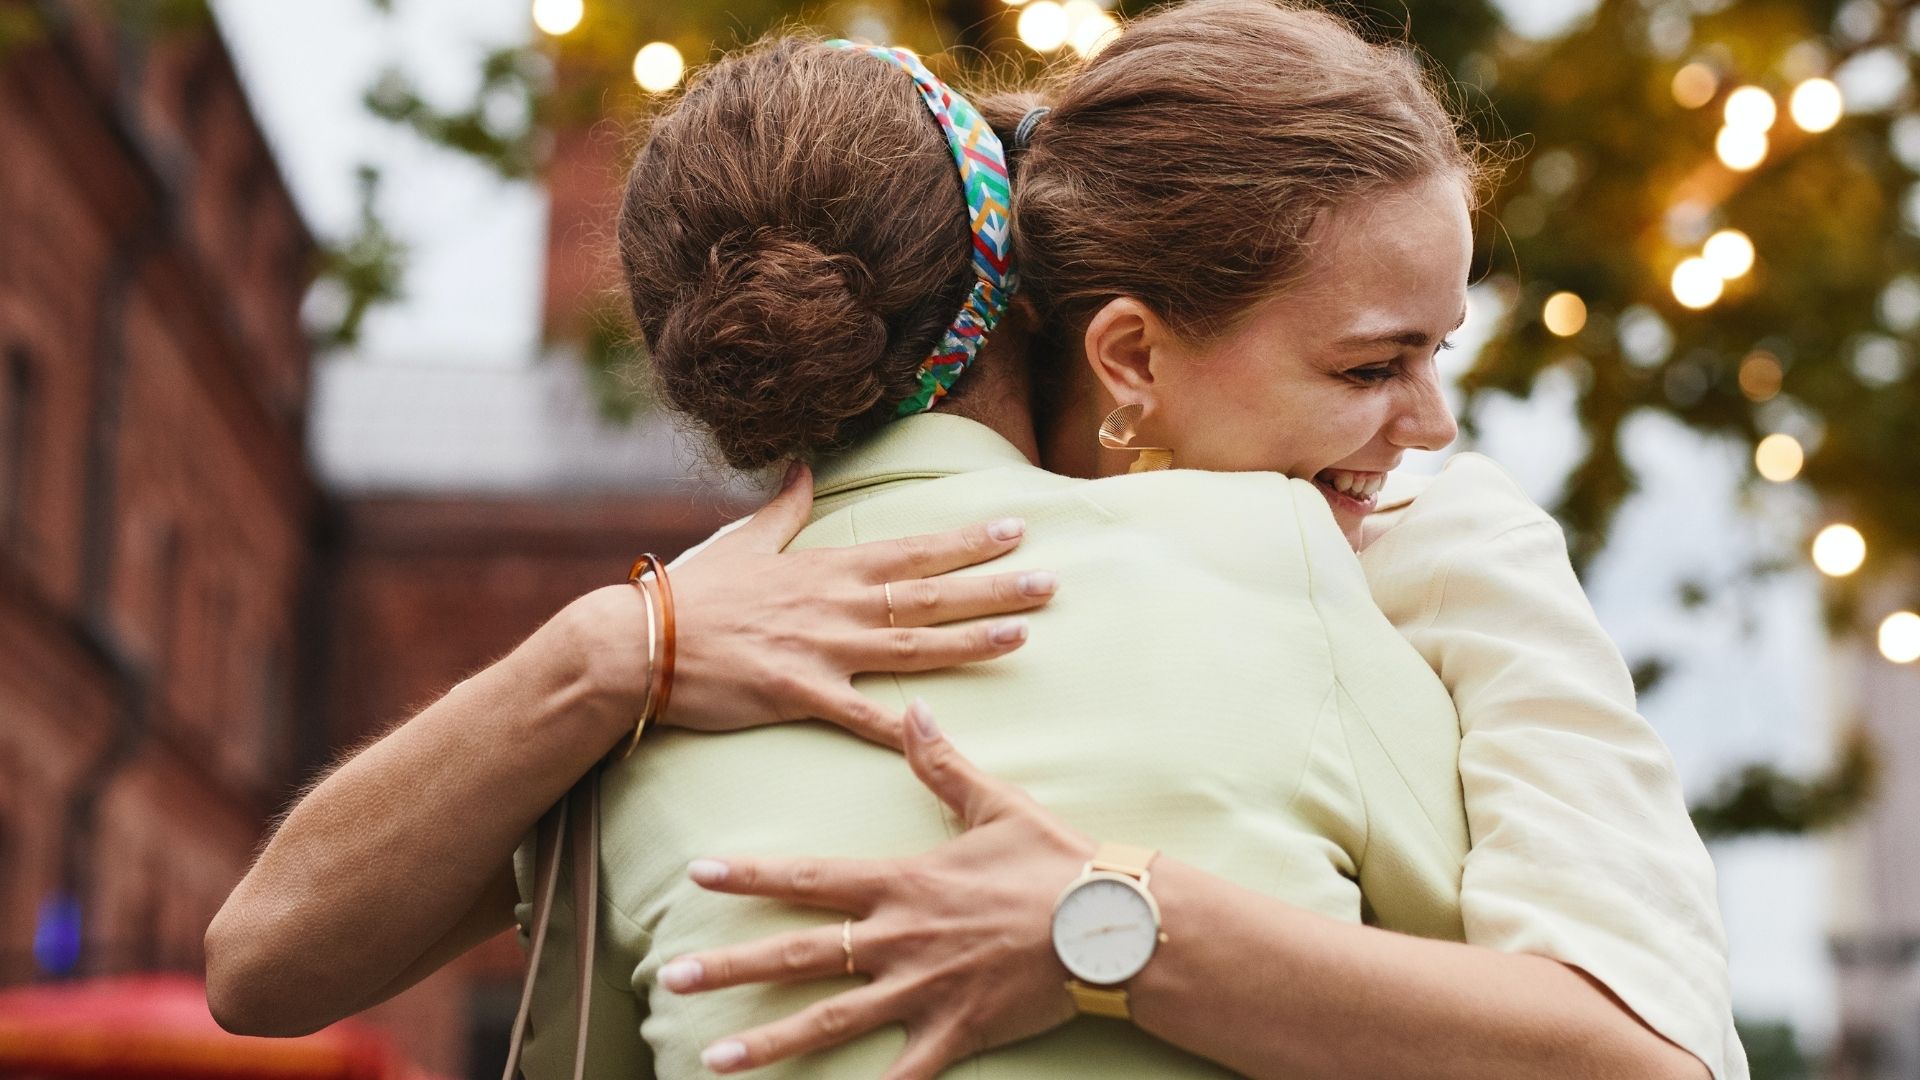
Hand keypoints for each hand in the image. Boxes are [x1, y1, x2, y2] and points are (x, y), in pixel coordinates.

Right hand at [567, 464, 1057, 747]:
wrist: (637, 643)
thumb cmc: (690, 595)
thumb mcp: (743, 540)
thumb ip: (782, 508)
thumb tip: (801, 467)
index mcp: (826, 567)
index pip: (911, 550)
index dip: (965, 542)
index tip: (1013, 529)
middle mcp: (835, 604)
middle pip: (928, 595)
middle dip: (991, 587)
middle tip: (1048, 581)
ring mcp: (821, 649)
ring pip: (912, 646)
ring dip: (971, 641)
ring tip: (1023, 634)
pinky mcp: (799, 694)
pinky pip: (860, 714)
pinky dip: (901, 725)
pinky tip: (943, 730)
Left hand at [662, 702, 1090, 1077]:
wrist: (1111, 926)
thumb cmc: (1054, 862)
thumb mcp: (996, 804)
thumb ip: (943, 764)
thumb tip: (913, 711)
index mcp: (902, 882)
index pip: (808, 877)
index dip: (750, 875)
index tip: (698, 874)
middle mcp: (898, 939)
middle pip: (798, 954)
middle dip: (730, 967)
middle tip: (671, 976)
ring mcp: (922, 990)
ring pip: (830, 1021)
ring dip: (767, 1044)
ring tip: (711, 1059)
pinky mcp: (954, 1032)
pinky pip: (902, 1073)